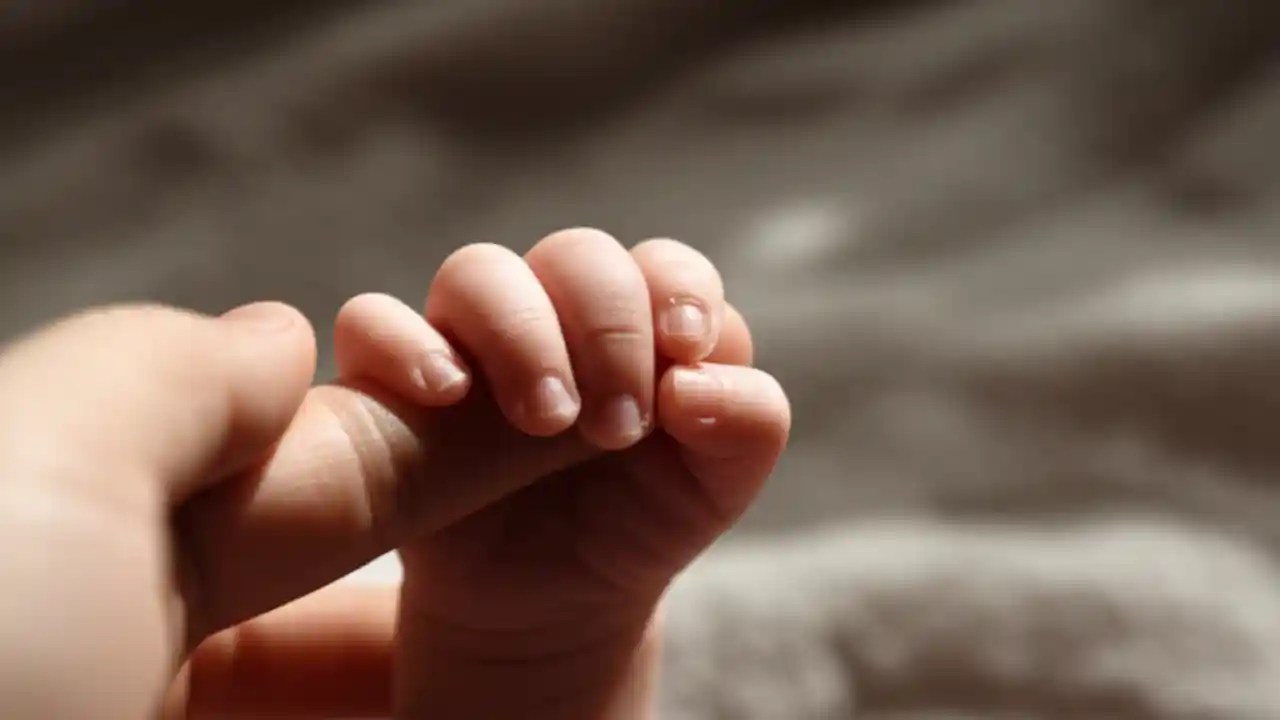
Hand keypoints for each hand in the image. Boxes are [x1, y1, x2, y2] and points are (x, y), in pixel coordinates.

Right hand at [332, 229, 791, 717]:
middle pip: (575, 255)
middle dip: (607, 327)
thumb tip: (692, 384)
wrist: (552, 603)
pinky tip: (445, 392)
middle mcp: (557, 313)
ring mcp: (474, 341)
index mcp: (641, 320)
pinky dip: (402, 340)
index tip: (685, 350)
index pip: (663, 265)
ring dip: (518, 332)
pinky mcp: (400, 382)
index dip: (678, 291)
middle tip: (619, 425)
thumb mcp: (717, 487)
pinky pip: (373, 323)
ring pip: (478, 273)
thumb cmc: (640, 521)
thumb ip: (746, 425)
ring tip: (546, 418)